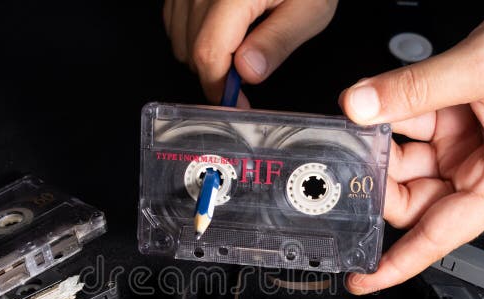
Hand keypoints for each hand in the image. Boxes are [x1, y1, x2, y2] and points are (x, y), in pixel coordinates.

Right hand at [163, 0, 336, 103]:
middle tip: (245, 75)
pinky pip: (173, 19)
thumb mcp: (310, 9)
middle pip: (191, 51)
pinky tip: (221, 32)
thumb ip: (277, 41)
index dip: (221, 89)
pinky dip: (192, 34)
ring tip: (238, 47)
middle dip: (216, 74)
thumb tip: (246, 73)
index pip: (209, 55)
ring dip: (203, 55)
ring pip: (178, 39)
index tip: (238, 104)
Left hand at [341, 0, 483, 294]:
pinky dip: (395, 121)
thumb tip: (359, 107)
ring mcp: (472, 153)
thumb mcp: (483, 66)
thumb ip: (414, 88)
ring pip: (409, 169)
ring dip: (384, 147)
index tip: (361, 279)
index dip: (395, 263)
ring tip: (365, 120)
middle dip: (381, 182)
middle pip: (414, 202)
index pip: (438, 237)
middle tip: (354, 154)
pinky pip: (416, 136)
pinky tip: (382, 105)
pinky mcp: (462, 129)